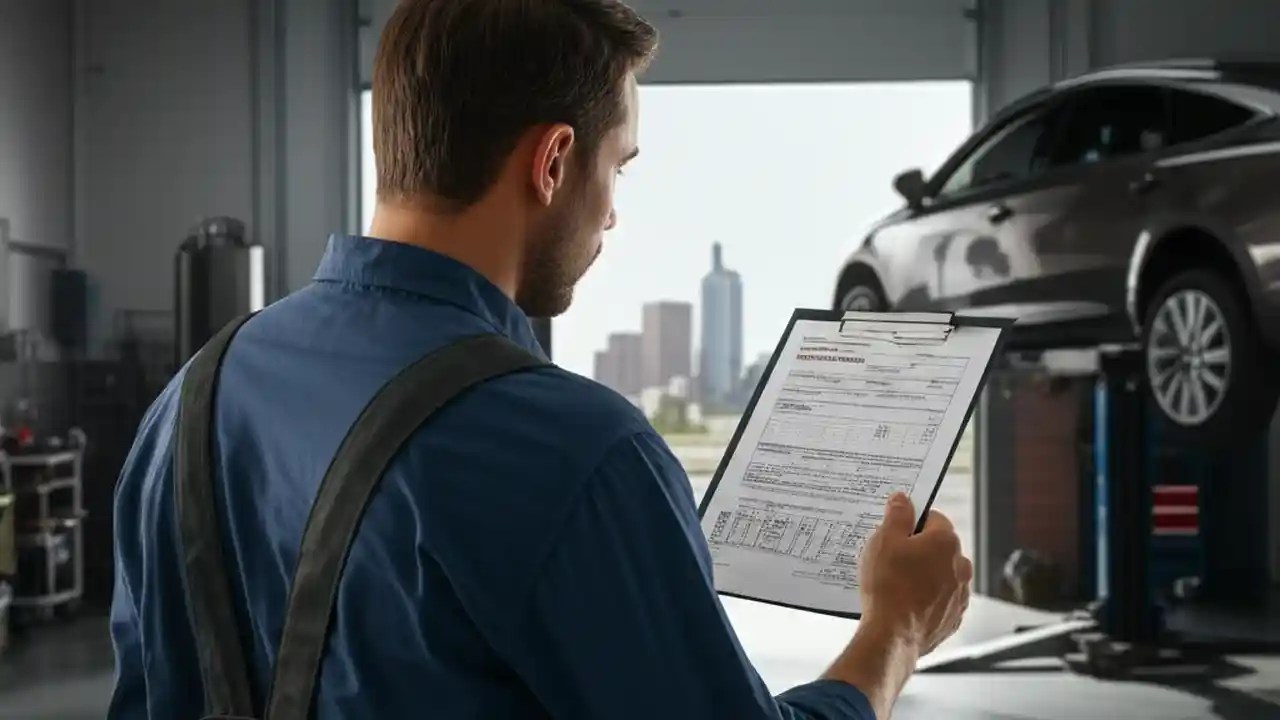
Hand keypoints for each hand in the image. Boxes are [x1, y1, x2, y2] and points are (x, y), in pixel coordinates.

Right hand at [858, 493, 971, 656]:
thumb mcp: (884, 540)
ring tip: (897, 585)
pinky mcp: (953, 617)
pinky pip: (941, 599)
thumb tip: (903, 499)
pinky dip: (927, 599)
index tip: (896, 532)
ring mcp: (960, 594)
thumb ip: (897, 515)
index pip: (933, 518)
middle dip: (919, 550)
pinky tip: (905, 603)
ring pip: (941, 574)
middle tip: (892, 559)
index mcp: (946, 541)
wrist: (893, 635)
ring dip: (925, 575)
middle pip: (939, 547)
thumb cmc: (888, 585)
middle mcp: (961, 566)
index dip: (912, 522)